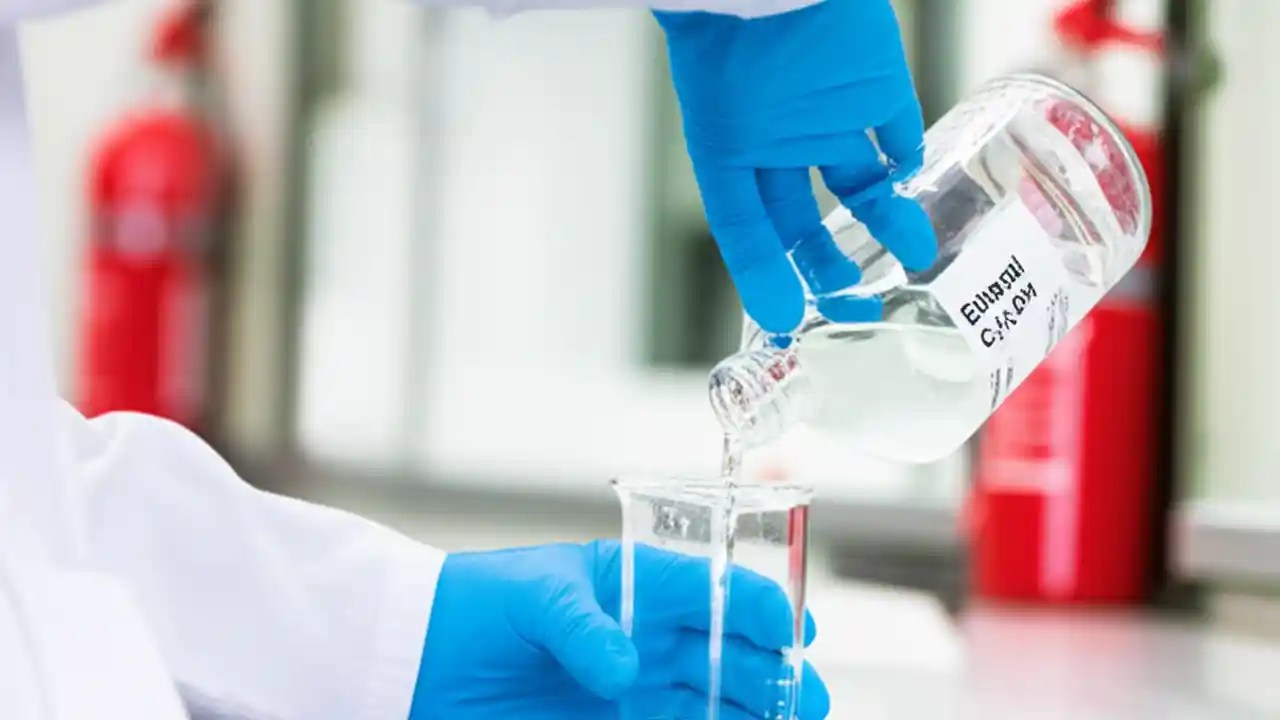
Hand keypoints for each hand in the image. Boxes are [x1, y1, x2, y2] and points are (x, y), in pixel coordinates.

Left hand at [410, 540, 828, 718]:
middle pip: (727, 653)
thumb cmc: (477, 603)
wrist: (422, 658)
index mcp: (637, 585)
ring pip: (713, 702)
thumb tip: (624, 671)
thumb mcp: (533, 595)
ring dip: (750, 713)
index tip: (793, 630)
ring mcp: (633, 689)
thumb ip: (582, 626)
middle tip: (802, 697)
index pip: (714, 590)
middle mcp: (646, 636)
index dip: (759, 606)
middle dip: (771, 672)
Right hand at [658, 0, 937, 335]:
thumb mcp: (724, 158)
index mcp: (734, 158)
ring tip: (913, 257)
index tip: (791, 323)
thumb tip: (772, 313)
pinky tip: (914, 193)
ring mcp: (830, 112)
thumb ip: (748, 239)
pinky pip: (897, 129)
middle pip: (808, 217)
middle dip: (831, 265)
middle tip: (857, 307)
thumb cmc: (727, 59)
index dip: (771, 278)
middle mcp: (781, 142)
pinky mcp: (877, 82)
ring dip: (886, 221)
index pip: (755, 233)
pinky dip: (907, 161)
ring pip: (860, 182)